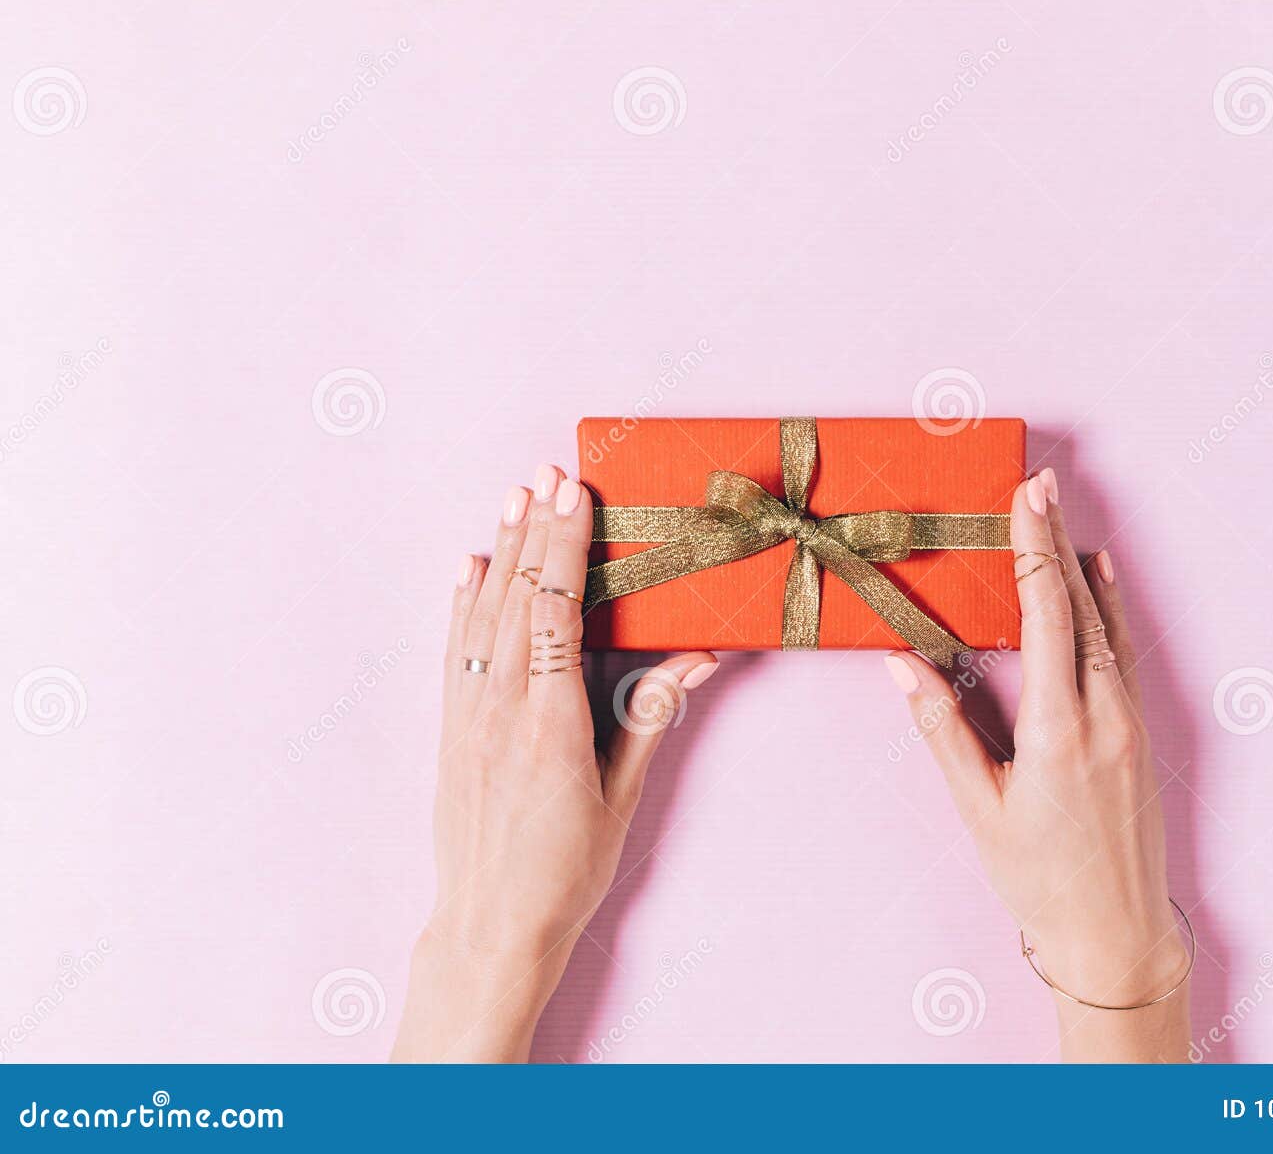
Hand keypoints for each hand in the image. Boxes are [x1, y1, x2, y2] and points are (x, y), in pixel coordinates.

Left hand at [392, 466, 717, 1061]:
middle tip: (550, 473)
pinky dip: (461, 603)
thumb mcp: (622, 797)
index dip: (564, 547)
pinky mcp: (451, 730)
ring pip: (483, 615)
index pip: (555, 611)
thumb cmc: (565, 870)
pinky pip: (455, 650)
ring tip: (514, 497)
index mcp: (550, 722)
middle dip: (535, 530)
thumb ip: (650, 717)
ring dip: (500, 552)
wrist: (489, 924)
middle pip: (517, 597)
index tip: (578, 496)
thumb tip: (695, 657)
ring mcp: (468, 716)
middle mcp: (501, 708)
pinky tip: (467, 568)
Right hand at [884, 468, 1188, 1061]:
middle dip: (1055, 538)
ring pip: (1105, 625)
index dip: (1034, 548)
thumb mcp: (979, 808)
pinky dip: (1110, 608)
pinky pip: (1123, 652)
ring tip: (1062, 514)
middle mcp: (1104, 713)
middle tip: (1039, 482)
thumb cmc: (1040, 879)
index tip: (1025, 497)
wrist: (1117, 933)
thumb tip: (903, 665)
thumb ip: (943, 730)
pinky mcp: (1140, 734)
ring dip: (1080, 566)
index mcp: (1059, 728)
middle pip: (1078, 605)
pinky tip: (1103, 579)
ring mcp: (1130, 722)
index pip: (1046, 614)